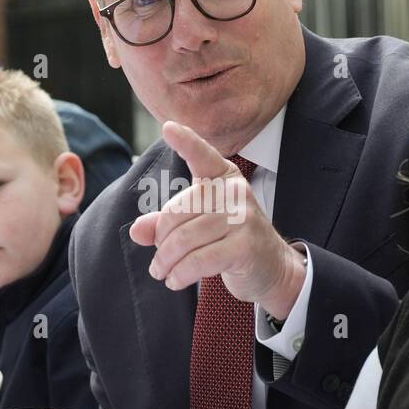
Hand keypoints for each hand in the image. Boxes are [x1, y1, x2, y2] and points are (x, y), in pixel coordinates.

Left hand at [130, 120, 306, 319]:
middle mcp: (235, 192)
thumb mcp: (198, 226)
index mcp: (223, 178)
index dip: (186, 141)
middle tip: (158, 262)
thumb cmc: (230, 242)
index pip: (202, 156)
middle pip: (177, 213)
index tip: (168, 127)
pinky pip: (200, 260)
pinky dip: (181, 274)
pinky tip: (175, 281)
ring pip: (185, 240)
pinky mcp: (246, 246)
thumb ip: (166, 224)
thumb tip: (137, 231)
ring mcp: (243, 217)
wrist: (271, 269)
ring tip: (162, 273)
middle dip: (161, 242)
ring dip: (167, 262)